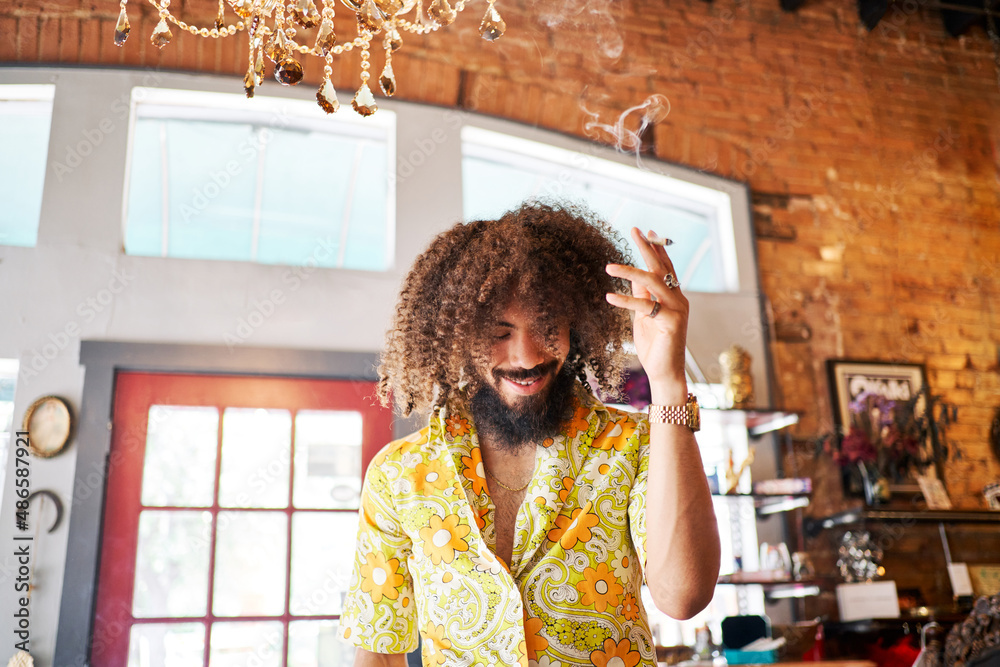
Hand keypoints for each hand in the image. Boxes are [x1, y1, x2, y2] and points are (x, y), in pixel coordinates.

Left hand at [605, 227, 688, 404]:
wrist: (664, 372)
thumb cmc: (654, 344)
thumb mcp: (643, 316)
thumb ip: (641, 296)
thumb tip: (633, 275)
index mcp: (673, 296)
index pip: (665, 267)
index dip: (656, 249)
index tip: (645, 231)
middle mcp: (679, 299)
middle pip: (661, 268)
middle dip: (648, 248)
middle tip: (635, 231)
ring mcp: (678, 310)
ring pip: (653, 282)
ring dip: (630, 272)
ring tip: (608, 266)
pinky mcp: (671, 322)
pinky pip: (646, 306)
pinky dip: (626, 300)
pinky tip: (609, 296)